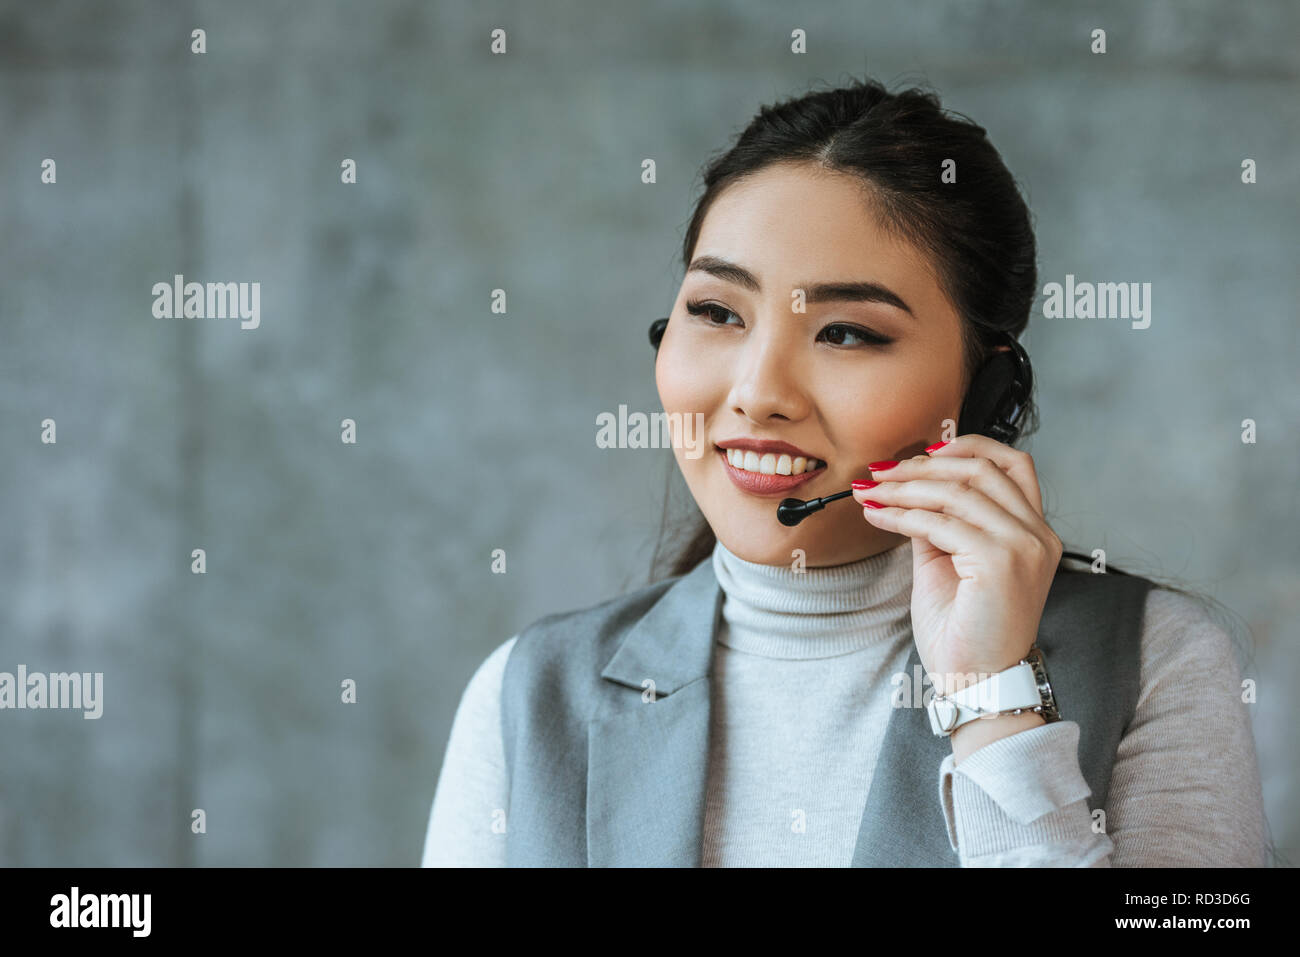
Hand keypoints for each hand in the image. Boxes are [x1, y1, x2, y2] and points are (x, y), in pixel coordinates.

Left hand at [853, 433, 1062, 697]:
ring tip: (870, 493)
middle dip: (921, 466)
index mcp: (1033, 531)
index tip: (918, 454)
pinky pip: (940, 523)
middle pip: (980, 468)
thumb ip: (937, 522)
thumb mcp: (948, 562)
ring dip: (903, 488)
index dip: (965, 447)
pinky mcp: (1000, 562)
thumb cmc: (965, 631)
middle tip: (879, 474)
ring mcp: (1023, 546)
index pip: (1012, 463)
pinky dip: (901, 515)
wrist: (975, 681)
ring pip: (956, 492)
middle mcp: (1037, 534)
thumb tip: (904, 489)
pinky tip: (878, 518)